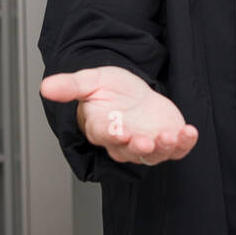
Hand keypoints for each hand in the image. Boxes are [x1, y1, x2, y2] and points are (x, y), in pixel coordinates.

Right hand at [40, 65, 197, 165]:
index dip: (111, 135)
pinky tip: (190, 131)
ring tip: (171, 135)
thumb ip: (71, 86)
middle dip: (139, 147)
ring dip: (164, 147)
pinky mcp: (167, 140)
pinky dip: (185, 143)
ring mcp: (147, 142)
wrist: (132, 91)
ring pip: (154, 154)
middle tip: (146, 141)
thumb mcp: (90, 80)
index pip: (104, 135)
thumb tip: (45, 87)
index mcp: (102, 127)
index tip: (119, 132)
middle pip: (130, 151)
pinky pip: (177, 149)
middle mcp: (124, 141)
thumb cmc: (109, 88)